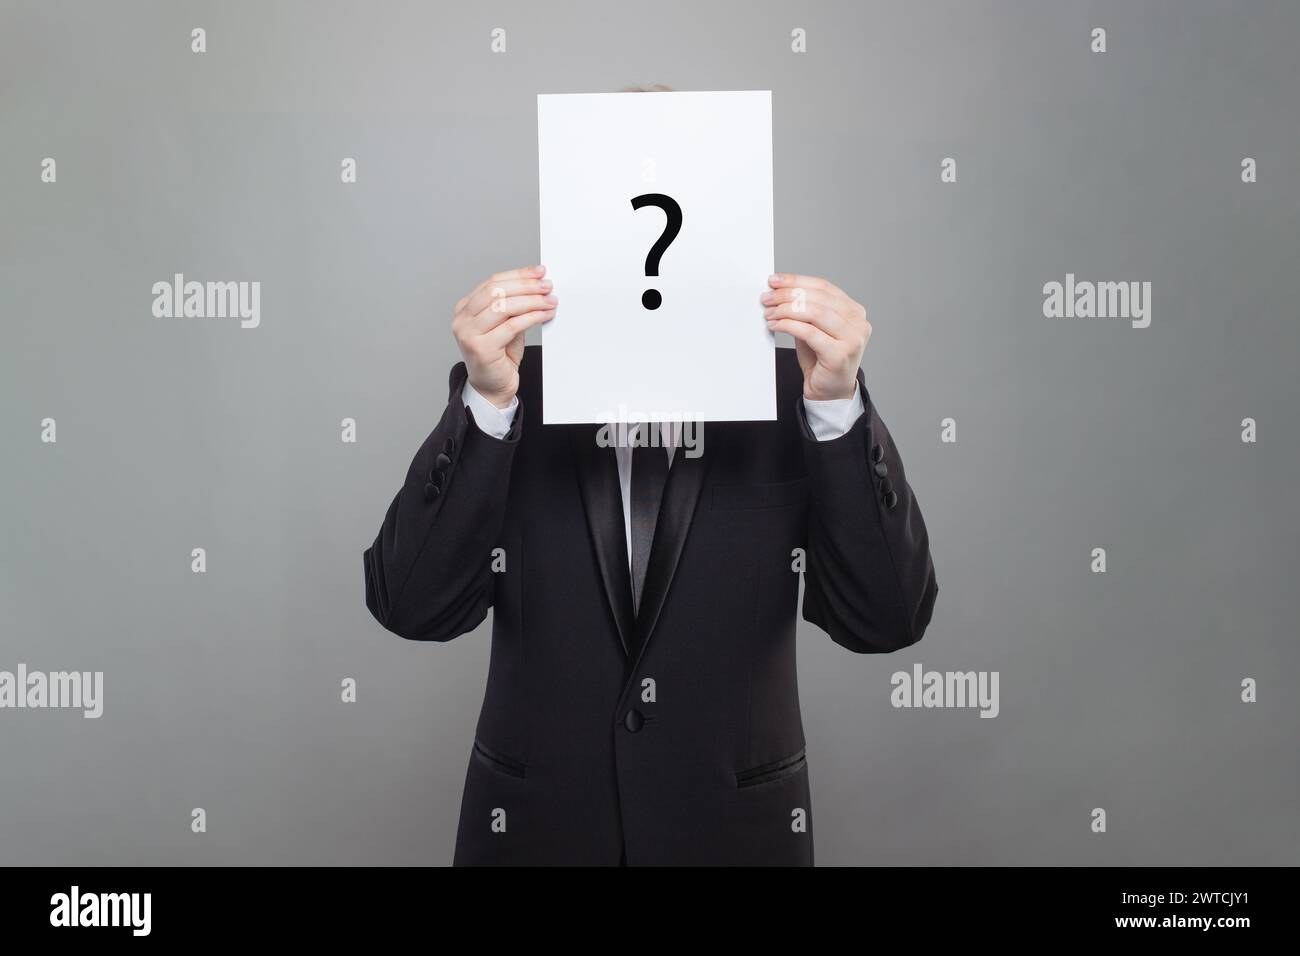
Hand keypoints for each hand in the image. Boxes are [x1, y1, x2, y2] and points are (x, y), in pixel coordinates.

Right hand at [452, 265, 556, 407]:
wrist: (492, 388)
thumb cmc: (499, 356)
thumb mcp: (506, 325)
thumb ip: (514, 305)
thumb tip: (538, 285)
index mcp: (465, 308)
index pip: (493, 282)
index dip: (519, 275)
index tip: (540, 272)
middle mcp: (462, 318)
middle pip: (497, 291)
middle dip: (526, 286)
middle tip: (547, 287)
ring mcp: (468, 334)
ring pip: (504, 306)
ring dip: (532, 301)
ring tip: (550, 301)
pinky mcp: (481, 348)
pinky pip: (511, 326)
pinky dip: (532, 317)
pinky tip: (545, 315)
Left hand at [762, 274, 870, 401]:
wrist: (830, 392)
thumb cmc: (822, 361)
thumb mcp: (814, 328)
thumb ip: (805, 310)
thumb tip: (778, 290)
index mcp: (854, 311)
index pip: (824, 287)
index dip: (796, 281)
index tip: (775, 281)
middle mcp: (858, 322)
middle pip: (818, 298)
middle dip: (788, 295)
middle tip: (767, 298)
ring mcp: (852, 338)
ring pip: (815, 312)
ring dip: (786, 310)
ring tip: (770, 313)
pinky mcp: (840, 354)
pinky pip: (809, 332)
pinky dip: (788, 326)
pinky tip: (776, 325)